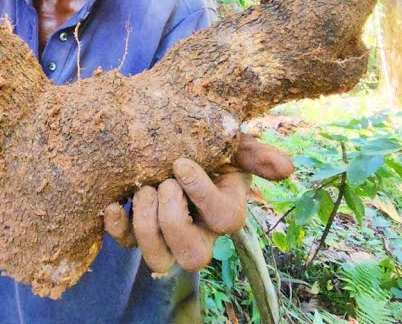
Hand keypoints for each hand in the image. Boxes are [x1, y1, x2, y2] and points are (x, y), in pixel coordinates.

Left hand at [103, 133, 292, 273]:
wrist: (172, 142)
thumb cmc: (208, 146)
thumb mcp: (232, 144)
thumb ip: (256, 153)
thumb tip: (287, 168)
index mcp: (226, 212)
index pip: (224, 220)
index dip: (202, 194)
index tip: (182, 162)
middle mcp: (200, 235)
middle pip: (193, 257)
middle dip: (174, 221)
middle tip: (163, 183)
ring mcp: (168, 239)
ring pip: (158, 259)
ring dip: (146, 224)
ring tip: (143, 189)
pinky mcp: (137, 234)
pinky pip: (125, 246)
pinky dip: (117, 227)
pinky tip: (113, 203)